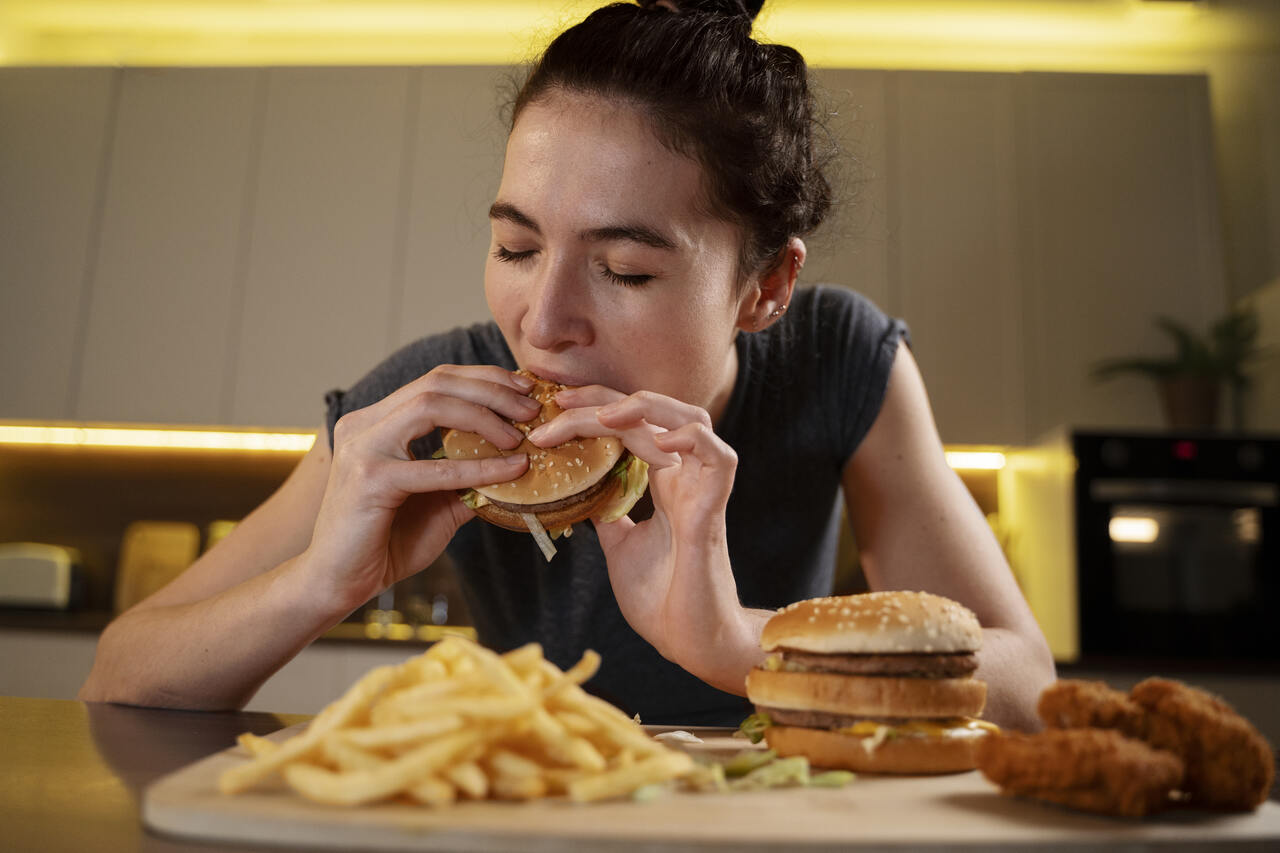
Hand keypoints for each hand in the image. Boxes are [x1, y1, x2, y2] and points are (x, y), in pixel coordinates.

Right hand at [306, 365, 535, 613]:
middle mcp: (364, 424)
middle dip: (491, 390)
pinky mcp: (370, 479)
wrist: (340, 583)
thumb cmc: (386, 542)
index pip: (434, 380)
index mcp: (376, 421)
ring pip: (431, 406)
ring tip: (521, 436)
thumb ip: (469, 478)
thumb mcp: (439, 502)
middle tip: (532, 409)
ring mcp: (363, 447)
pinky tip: (512, 470)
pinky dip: (480, 466)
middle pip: (435, 383)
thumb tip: (520, 463)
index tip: (523, 391)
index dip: (483, 379)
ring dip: (485, 416)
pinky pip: (436, 466)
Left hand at [529, 386, 753, 682]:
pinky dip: (691, 440)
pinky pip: (718, 457)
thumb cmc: (662, 599)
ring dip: (646, 407)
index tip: (550, 407)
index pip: (629, 424)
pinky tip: (659, 441)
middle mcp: (684, 476)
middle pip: (651, 412)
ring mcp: (701, 489)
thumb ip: (607, 513)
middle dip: (604, 398)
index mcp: (663, 481)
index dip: (593, 407)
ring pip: (690, 418)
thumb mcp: (618, 546)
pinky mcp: (713, 510)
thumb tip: (579, 492)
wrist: (687, 641)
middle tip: (559, 401)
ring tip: (604, 415)